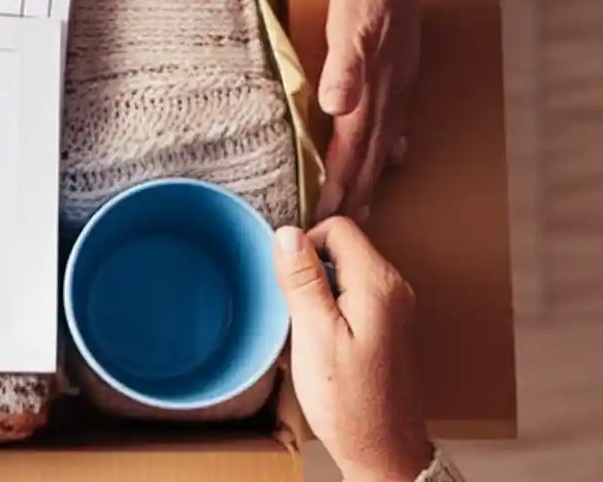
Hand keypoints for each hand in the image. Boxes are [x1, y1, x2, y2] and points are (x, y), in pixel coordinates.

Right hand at [273, 219, 433, 481]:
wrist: (383, 450)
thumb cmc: (348, 401)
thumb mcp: (314, 336)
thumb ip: (303, 281)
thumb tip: (286, 233)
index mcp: (378, 284)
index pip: (337, 228)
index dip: (304, 247)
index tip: (289, 283)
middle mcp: (393, 288)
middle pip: (342, 248)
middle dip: (309, 271)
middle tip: (295, 313)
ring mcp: (394, 307)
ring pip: (344, 272)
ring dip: (317, 293)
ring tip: (306, 332)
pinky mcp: (388, 325)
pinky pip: (352, 296)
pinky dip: (330, 310)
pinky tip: (320, 343)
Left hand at [316, 0, 421, 222]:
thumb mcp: (345, 27)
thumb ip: (343, 70)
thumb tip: (334, 108)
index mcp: (368, 92)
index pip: (350, 154)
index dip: (338, 189)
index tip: (325, 221)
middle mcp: (387, 94)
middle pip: (371, 158)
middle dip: (357, 196)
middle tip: (344, 230)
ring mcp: (397, 83)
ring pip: (385, 143)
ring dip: (374, 177)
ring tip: (367, 206)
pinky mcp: (398, 69)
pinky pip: (395, 120)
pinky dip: (390, 144)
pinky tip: (395, 152)